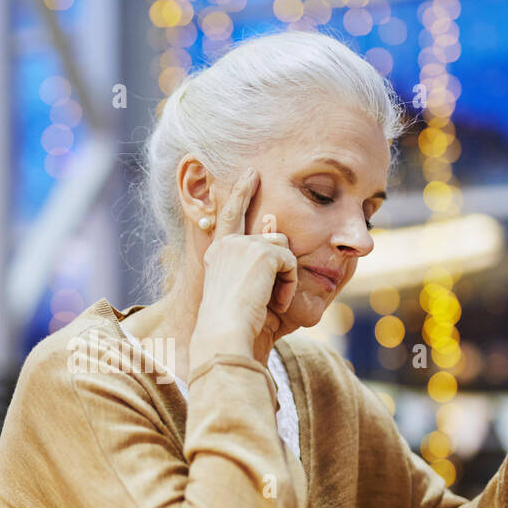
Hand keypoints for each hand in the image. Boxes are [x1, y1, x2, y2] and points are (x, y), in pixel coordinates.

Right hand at [190, 167, 296, 364]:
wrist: (225, 333)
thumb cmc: (234, 325)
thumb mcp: (246, 290)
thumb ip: (259, 262)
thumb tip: (271, 222)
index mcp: (218, 254)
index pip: (229, 217)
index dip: (239, 195)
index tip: (249, 175)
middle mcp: (227, 244)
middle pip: (265, 229)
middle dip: (271, 232)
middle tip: (253, 174)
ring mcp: (243, 245)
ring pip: (282, 247)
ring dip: (285, 275)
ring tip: (273, 301)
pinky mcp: (261, 252)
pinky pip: (290, 261)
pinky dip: (289, 284)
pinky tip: (276, 301)